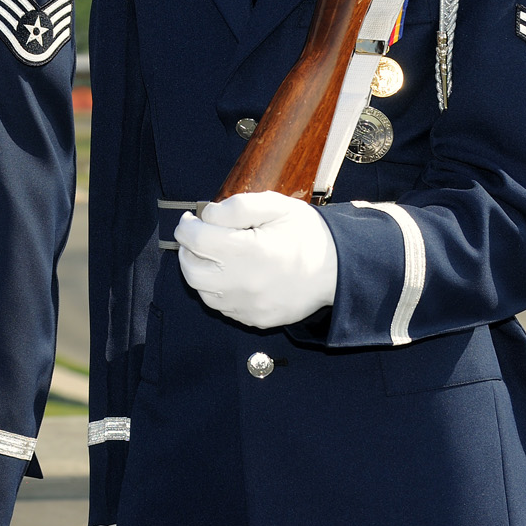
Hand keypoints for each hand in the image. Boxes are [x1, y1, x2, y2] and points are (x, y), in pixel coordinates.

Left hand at [175, 190, 337, 328]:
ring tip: (214, 255)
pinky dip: (218, 290)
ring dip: (200, 271)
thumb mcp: (276, 206)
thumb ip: (237, 206)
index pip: (196, 239)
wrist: (339, 270)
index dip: (187, 225)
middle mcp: (244, 284)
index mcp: (248, 252)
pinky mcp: (255, 319)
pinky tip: (231, 274)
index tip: (191, 219)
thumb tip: (207, 215)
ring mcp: (248, 306)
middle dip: (187, 250)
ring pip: (203, 292)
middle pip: (191, 270)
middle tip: (197, 236)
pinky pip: (222, 307)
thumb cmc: (307, 235)